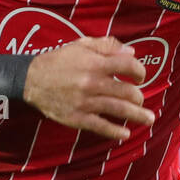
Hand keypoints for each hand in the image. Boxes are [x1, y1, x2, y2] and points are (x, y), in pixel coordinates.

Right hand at [23, 36, 154, 141]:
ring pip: (119, 110)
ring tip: (148, 119)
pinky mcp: (77, 118)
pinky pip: (101, 126)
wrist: (31, 80)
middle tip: (141, 100)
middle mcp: (93, 83)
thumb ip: (107, 46)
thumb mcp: (81, 45)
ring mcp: (85, 102)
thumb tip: (132, 52)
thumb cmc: (59, 60)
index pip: (128, 65)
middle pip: (127, 92)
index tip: (140, 77)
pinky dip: (115, 132)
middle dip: (139, 97)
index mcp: (95, 63)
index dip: (139, 71)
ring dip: (137, 115)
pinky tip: (126, 134)